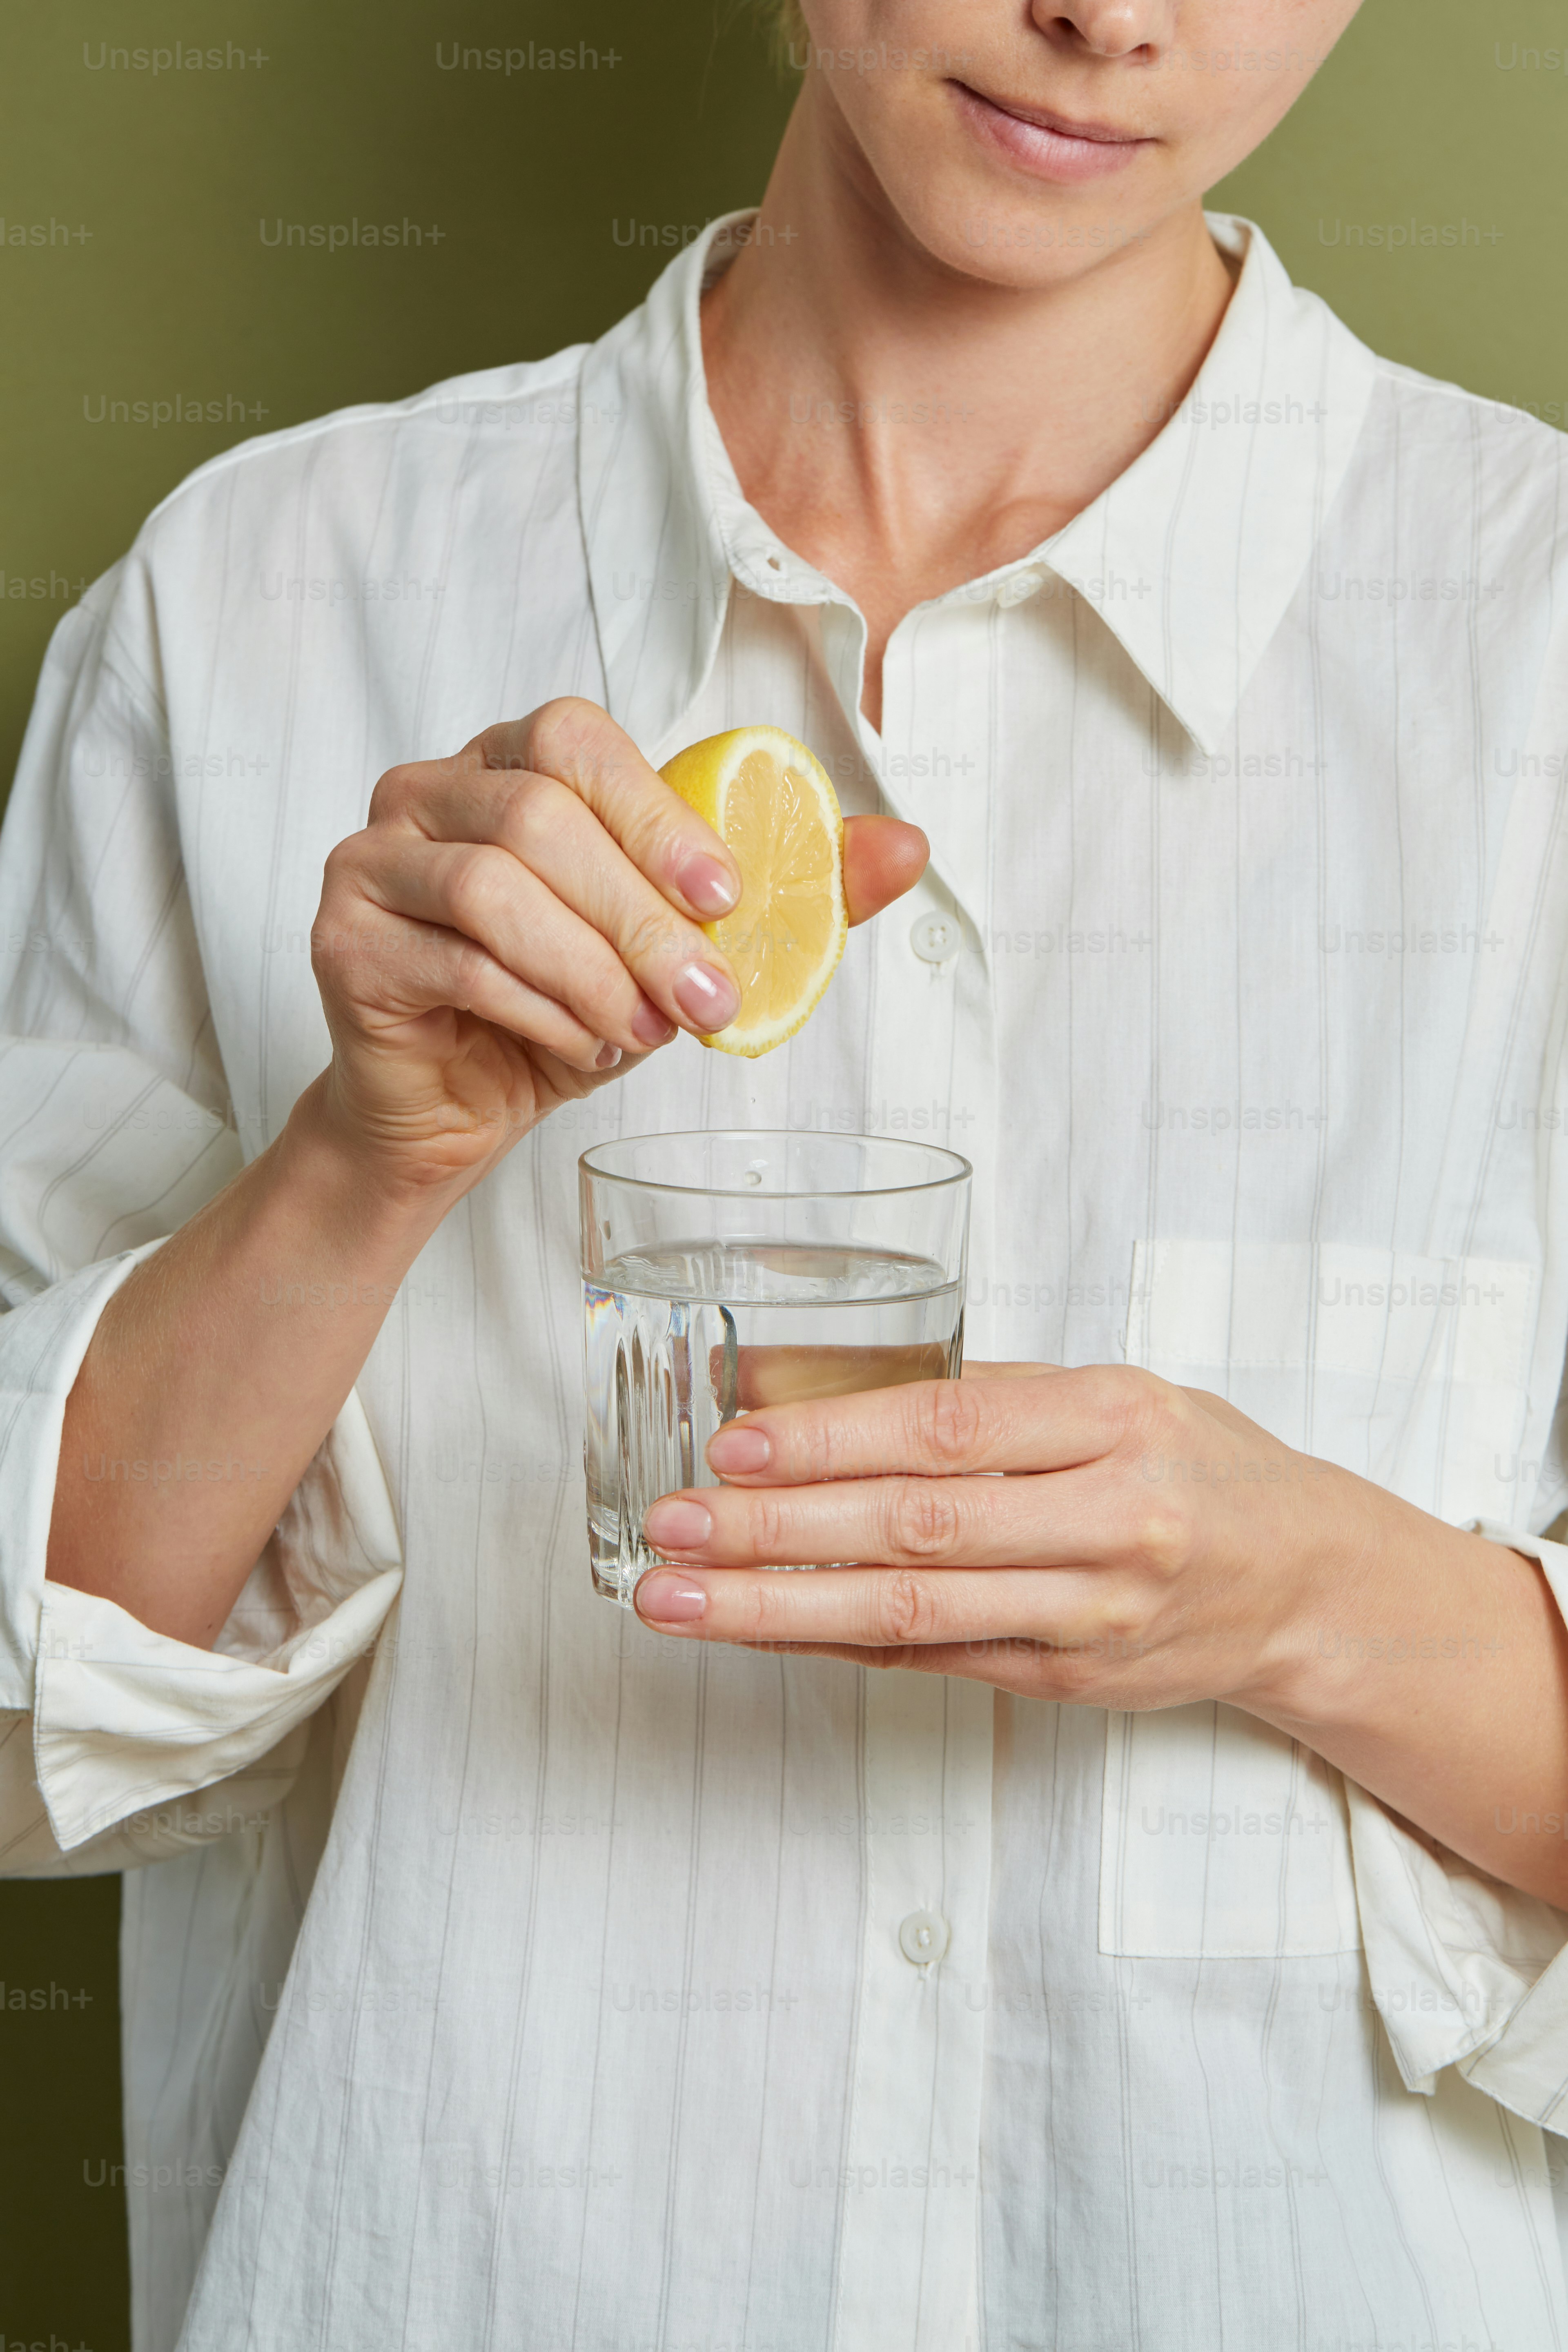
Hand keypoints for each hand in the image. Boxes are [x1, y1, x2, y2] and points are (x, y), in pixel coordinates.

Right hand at [309, 697, 926, 1193]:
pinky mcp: (343, 939)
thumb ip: (792, 892)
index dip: (656, 813)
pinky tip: (583, 1047)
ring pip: (492, 887)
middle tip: (707, 1003)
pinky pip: (454, 961)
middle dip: (642, 919)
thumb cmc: (564, 1010)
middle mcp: (427, 790)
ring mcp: (371, 859)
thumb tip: (909, 846)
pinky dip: (539, 1012)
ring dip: (592, 970)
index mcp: (507, 761)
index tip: (728, 898)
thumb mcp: (683, 949)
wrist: (455, 1109)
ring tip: (643, 1031)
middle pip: (539, 817)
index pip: (575, 739)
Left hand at [630, 1362, 1429, 1713]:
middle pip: (914, 1529)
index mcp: (1120, 1425)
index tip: (733, 1444)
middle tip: (666, 1528)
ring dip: (774, 1609)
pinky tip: (753, 1629)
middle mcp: (1109, 1525)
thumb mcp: (1122, 1395)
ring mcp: (1087, 1616)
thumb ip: (993, 1396)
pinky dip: (831, 1642)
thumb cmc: (1203, 1469)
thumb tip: (825, 1387)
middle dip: (773, 1532)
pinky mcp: (1066, 1680)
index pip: (951, 1432)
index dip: (833, 1439)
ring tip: (673, 1598)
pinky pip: (928, 1657)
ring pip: (907, 1613)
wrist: (1309, 1588)